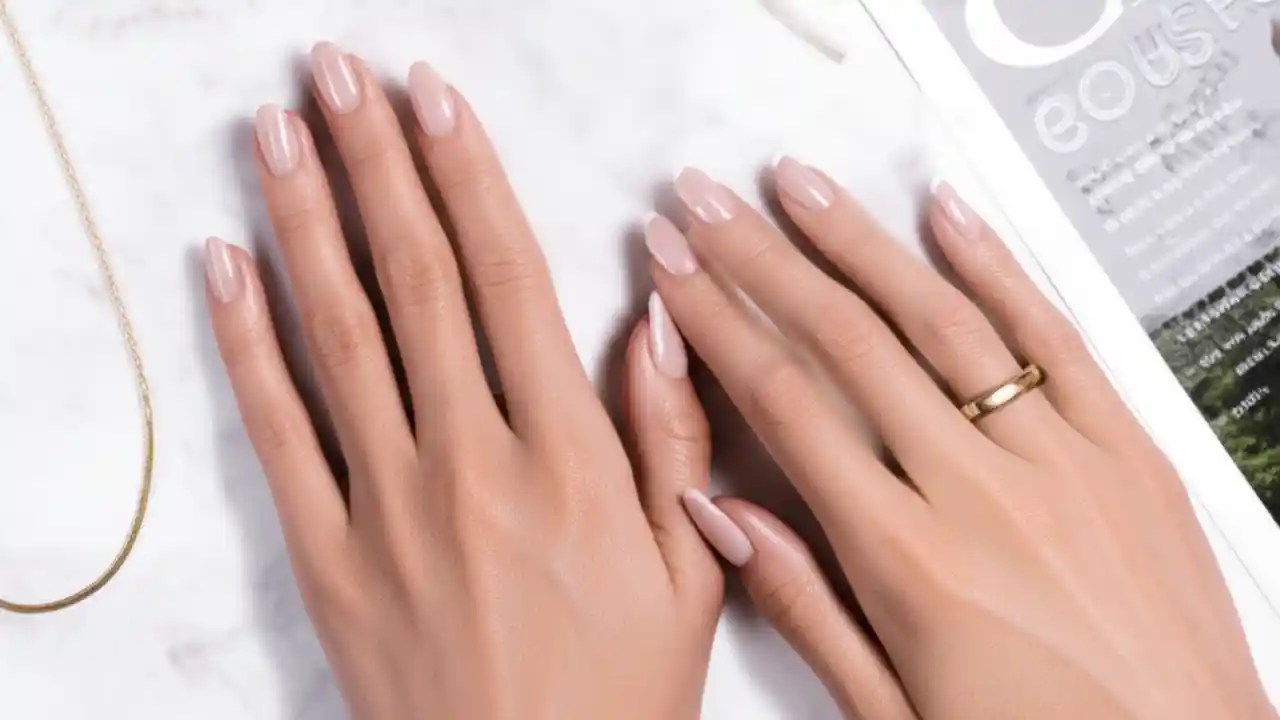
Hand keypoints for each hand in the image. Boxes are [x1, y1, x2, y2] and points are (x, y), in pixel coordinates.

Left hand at [204, 43, 721, 719]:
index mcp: (571, 460)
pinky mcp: (327, 555)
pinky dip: (246, 342)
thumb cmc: (618, 694)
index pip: (509, 282)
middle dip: (373, 161)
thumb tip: (661, 317)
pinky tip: (227, 265)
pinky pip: (278, 431)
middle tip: (338, 74)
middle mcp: (473, 463)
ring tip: (278, 129)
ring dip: (303, 219)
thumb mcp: (691, 571)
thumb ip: (675, 437)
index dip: (467, 177)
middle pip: (413, 279)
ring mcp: (389, 506)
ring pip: (339, 332)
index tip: (433, 100)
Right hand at [652, 164, 1275, 717]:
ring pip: (939, 319)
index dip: (717, 323)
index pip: (786, 404)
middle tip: (707, 201)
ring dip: (857, 241)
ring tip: (798, 186)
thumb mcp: (893, 712)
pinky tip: (946, 215)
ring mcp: (1061, 461)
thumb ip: (805, 605)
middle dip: (760, 258)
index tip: (676, 270)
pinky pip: (1052, 336)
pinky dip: (995, 266)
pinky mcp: (1128, 451)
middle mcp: (981, 493)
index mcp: (909, 560)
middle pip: (845, 341)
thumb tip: (724, 515)